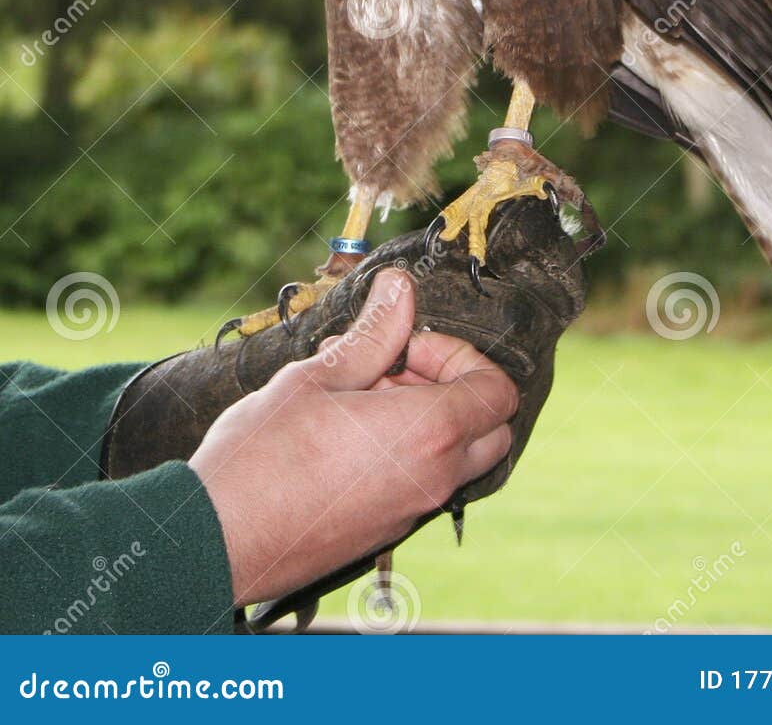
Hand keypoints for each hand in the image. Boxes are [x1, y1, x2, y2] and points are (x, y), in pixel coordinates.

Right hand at [189, 268, 516, 606]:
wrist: (219, 539)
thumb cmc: (264, 456)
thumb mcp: (319, 375)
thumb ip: (374, 333)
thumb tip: (400, 287)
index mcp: (429, 434)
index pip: (497, 390)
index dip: (459, 356)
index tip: (406, 347)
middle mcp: (433, 479)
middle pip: (490, 428)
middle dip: (454, 388)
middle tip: (395, 370)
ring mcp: (411, 513)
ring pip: (457, 460)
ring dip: (429, 421)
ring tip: (361, 398)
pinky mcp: (385, 533)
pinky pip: (423, 485)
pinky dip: (407, 454)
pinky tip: (346, 434)